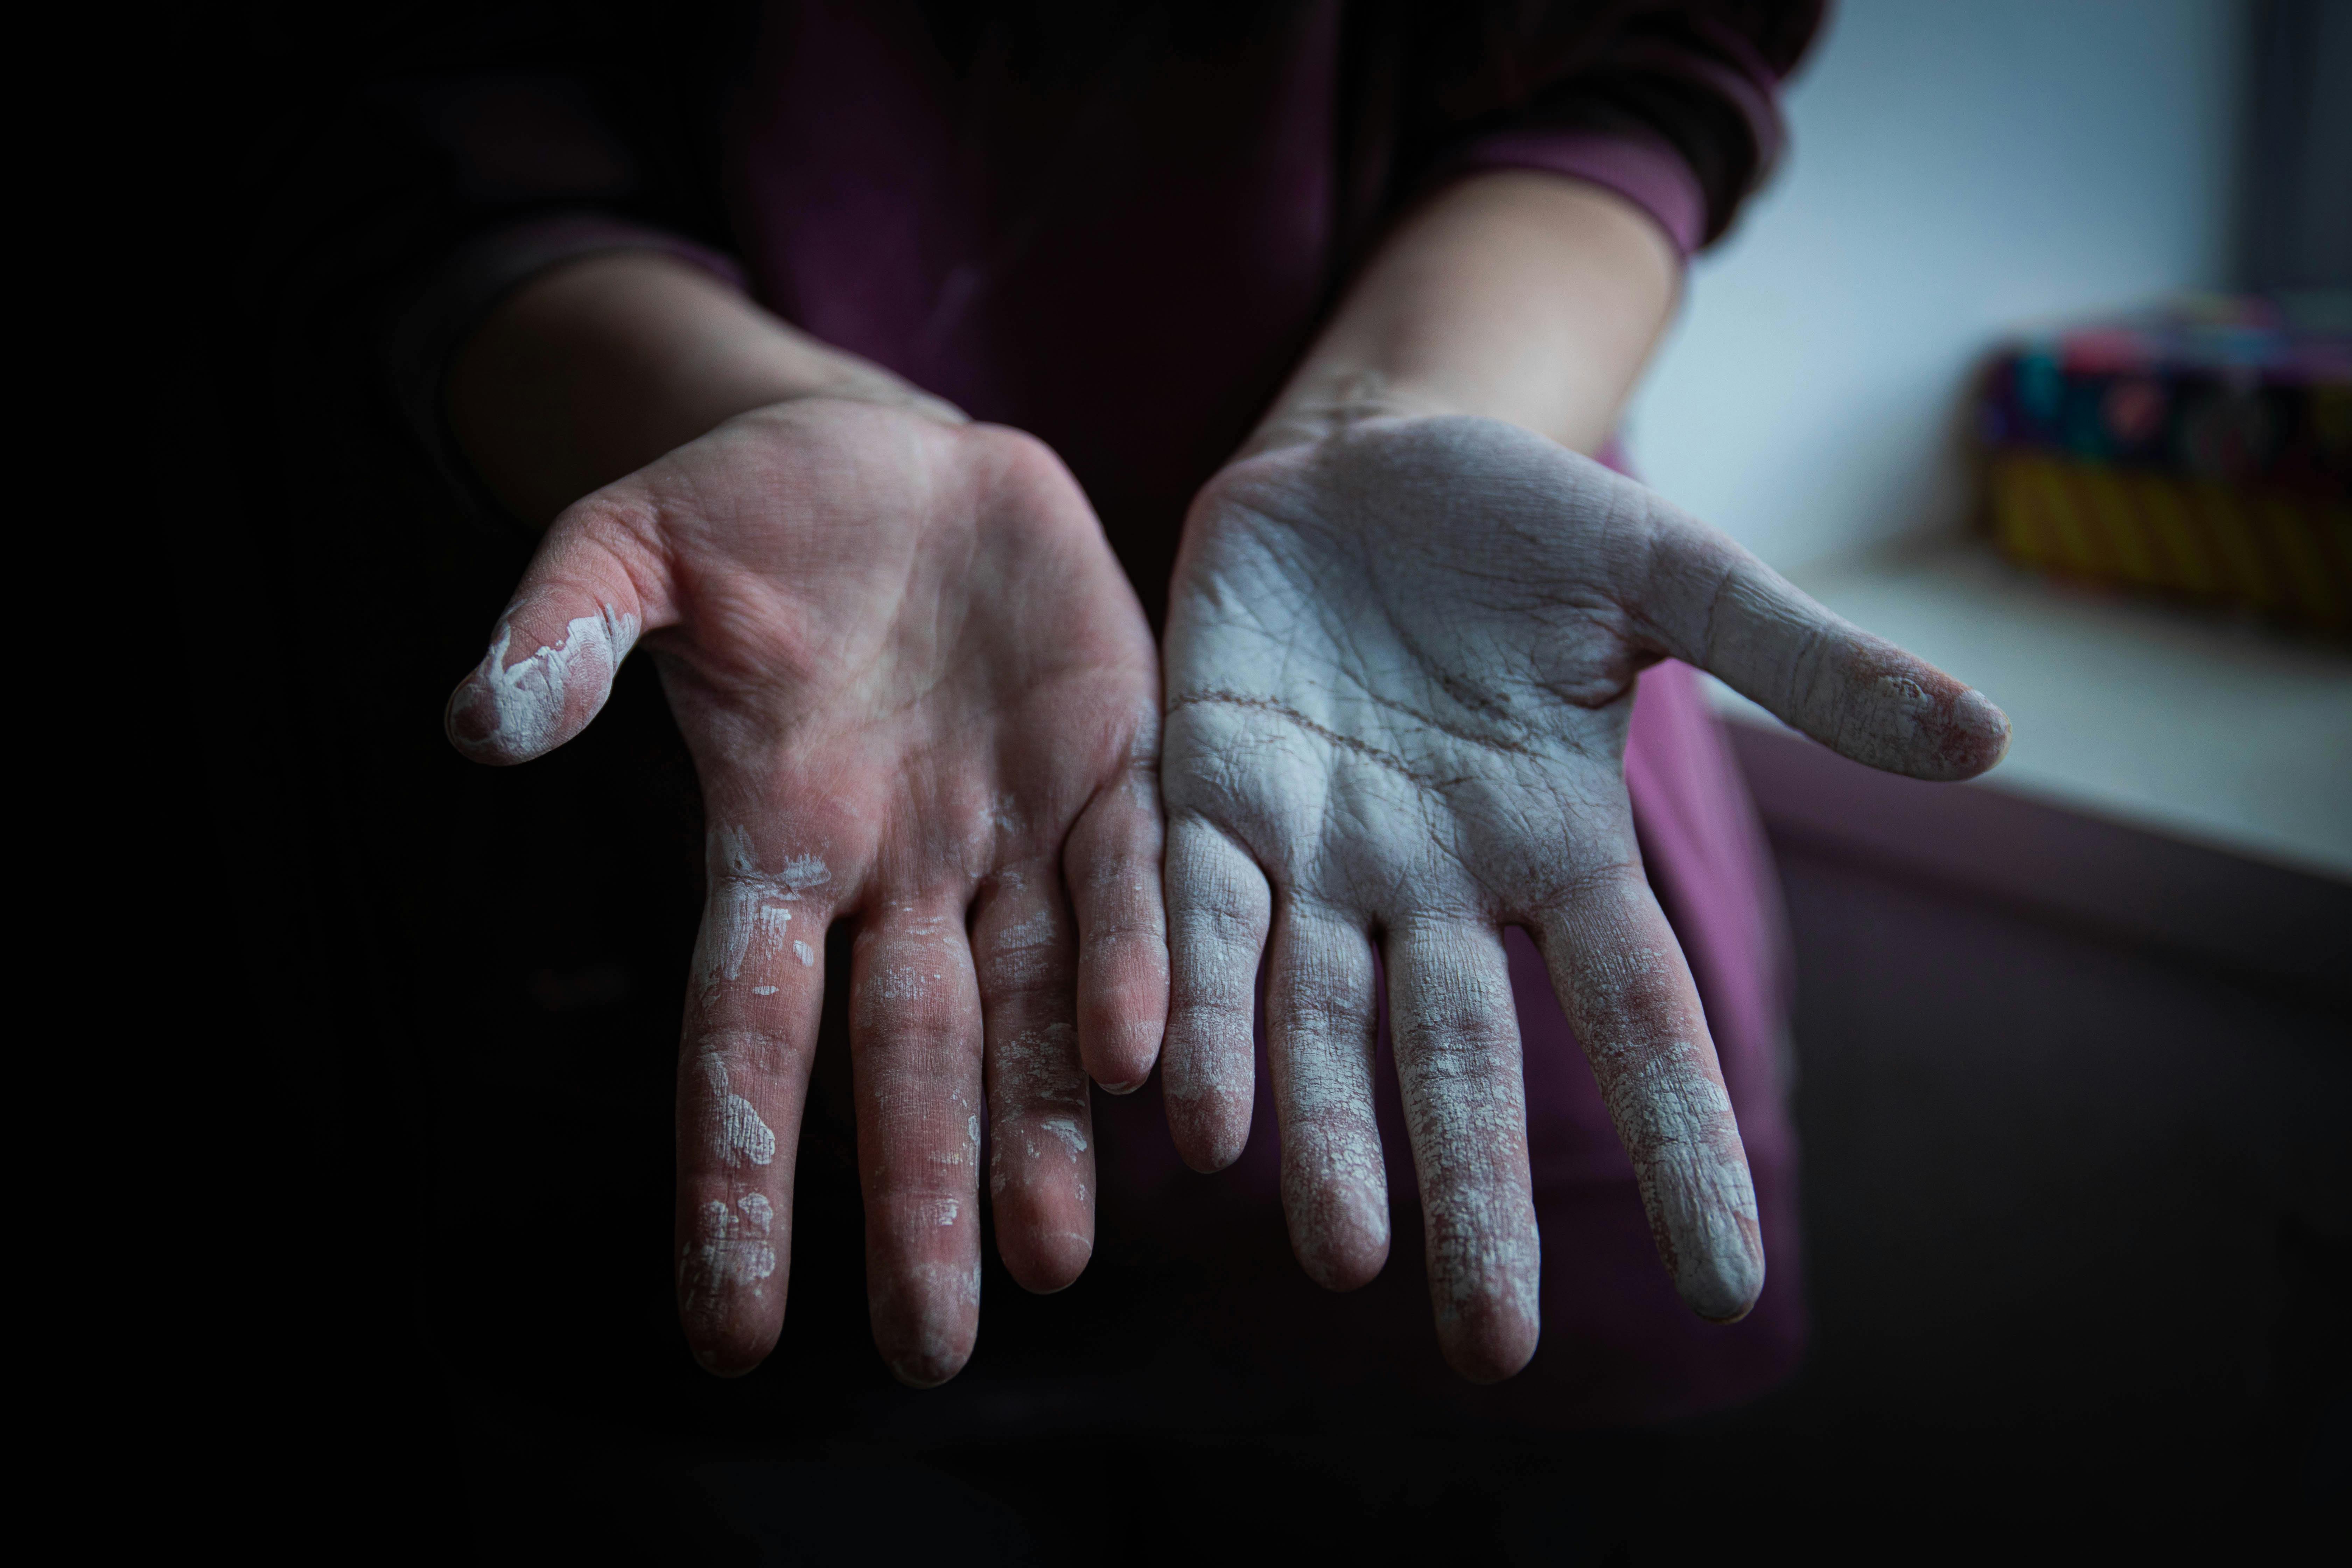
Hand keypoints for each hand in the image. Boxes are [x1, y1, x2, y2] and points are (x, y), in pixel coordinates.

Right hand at [445, 397, 1167, 1382]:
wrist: (899, 458)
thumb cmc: (749, 516)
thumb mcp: (633, 549)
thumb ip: (566, 632)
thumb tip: (478, 724)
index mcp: (780, 841)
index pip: (749, 1039)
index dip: (740, 1173)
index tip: (732, 1324)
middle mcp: (902, 870)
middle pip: (905, 1057)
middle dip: (918, 1194)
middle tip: (934, 1341)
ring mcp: (1014, 829)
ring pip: (1032, 1008)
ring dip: (1046, 1129)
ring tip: (1051, 1256)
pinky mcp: (1114, 762)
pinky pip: (1131, 879)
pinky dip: (1138, 963)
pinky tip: (1157, 1062)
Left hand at [1158, 413, 2006, 1380]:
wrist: (1362, 456)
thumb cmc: (1520, 518)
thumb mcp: (1667, 573)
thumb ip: (1800, 661)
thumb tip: (1989, 739)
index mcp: (1554, 846)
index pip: (1635, 1020)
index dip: (1681, 1141)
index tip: (1727, 1280)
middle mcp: (1435, 883)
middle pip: (1463, 1062)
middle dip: (1473, 1197)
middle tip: (1487, 1348)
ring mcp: (1318, 850)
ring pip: (1318, 1021)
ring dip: (1323, 1134)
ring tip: (1337, 1252)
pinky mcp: (1209, 794)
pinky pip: (1198, 916)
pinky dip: (1191, 1002)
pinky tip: (1177, 1098)